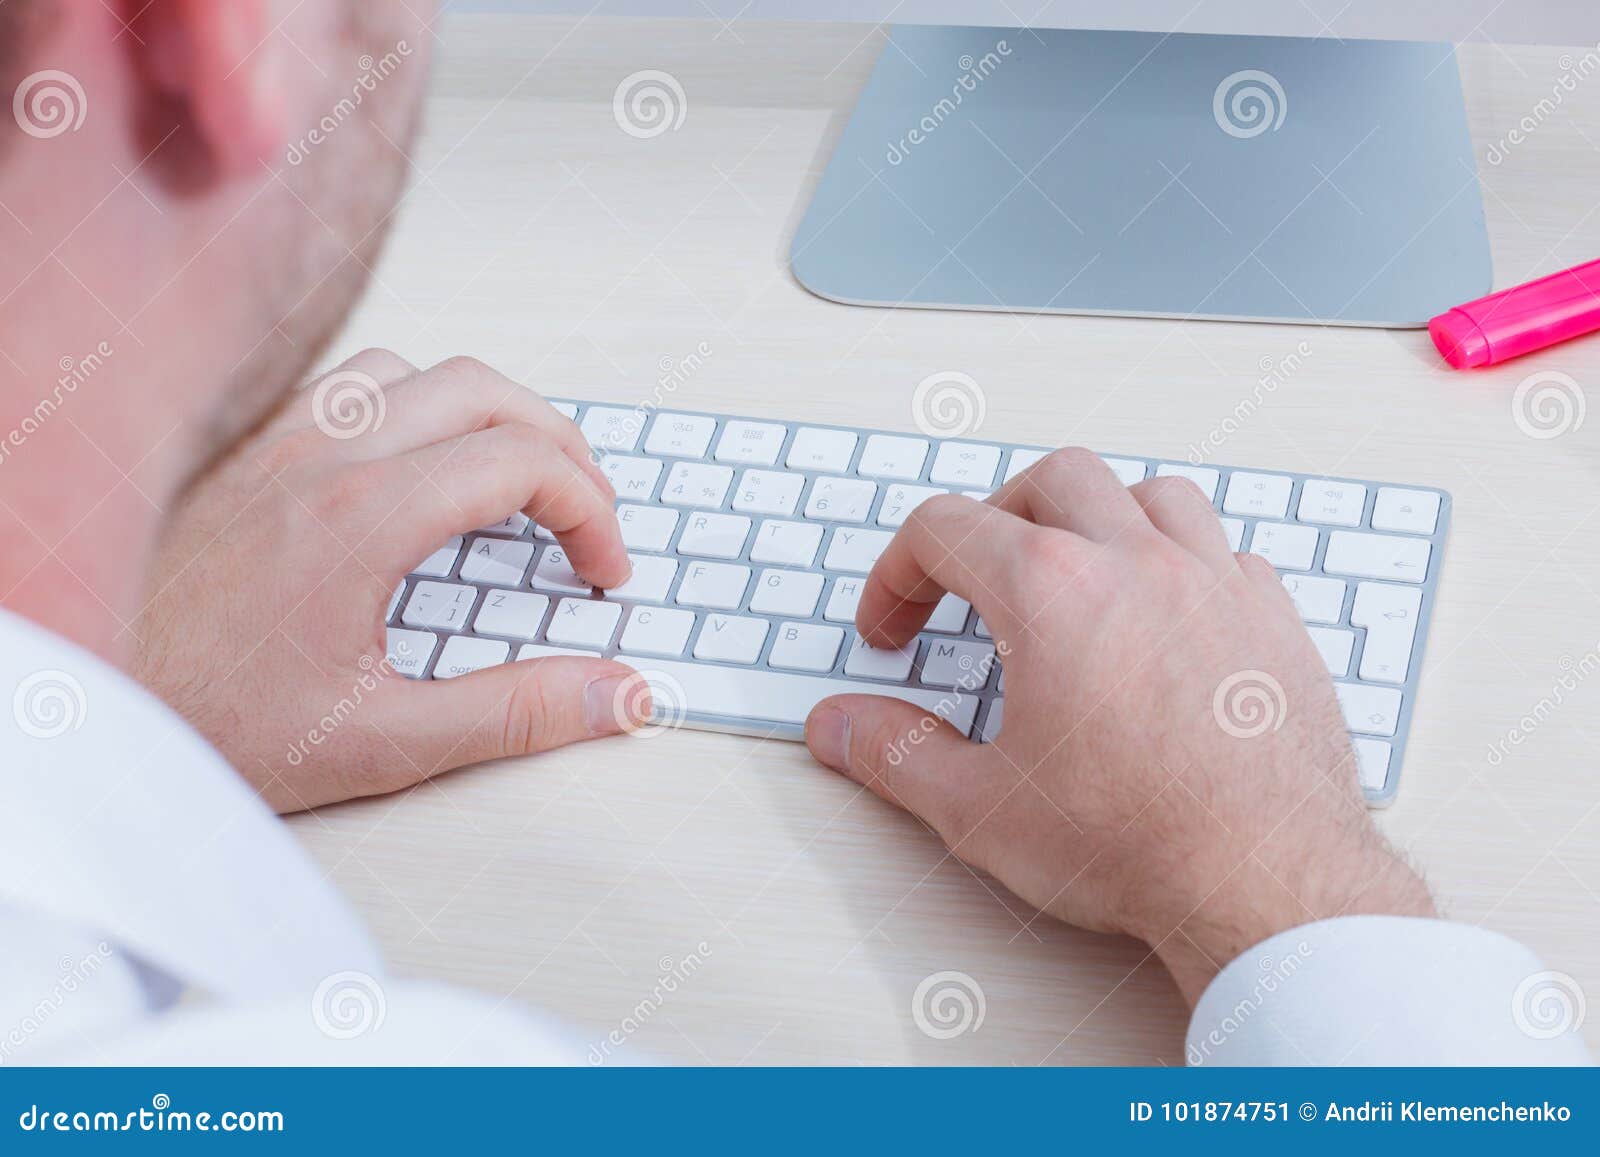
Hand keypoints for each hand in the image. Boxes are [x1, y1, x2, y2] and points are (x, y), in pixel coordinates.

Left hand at [132, 349, 645, 812]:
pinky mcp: (240, 449)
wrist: (77, 700)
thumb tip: (618, 695)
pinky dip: (413, 407)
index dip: (591, 512)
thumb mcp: (382, 740)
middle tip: (586, 515)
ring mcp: (274, 441)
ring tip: (513, 480)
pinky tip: (412, 466)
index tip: (599, 571)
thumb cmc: (205, 719)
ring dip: (487, 415)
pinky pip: (349, 383)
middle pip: (487, 393)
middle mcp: (319, 455)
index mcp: (362, 517)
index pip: (524, 462)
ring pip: (416, 371)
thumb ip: (517, 713)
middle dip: (562, 448)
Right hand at [803, 450, 1432, 1004]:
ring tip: (1073, 572)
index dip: (897, 576)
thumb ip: (895, 752)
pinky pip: (1224, 549)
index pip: (945, 530)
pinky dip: (1181, 562)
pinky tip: (1164, 614)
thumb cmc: (1137, 844)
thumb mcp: (979, 806)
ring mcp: (1215, 583)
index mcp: (1051, 591)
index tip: (893, 628)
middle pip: (1050, 480)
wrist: (1265, 882)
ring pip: (1149, 494)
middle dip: (994, 518)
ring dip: (1098, 519)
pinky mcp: (1273, 619)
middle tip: (972, 579)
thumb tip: (841, 725)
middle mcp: (1137, 564)